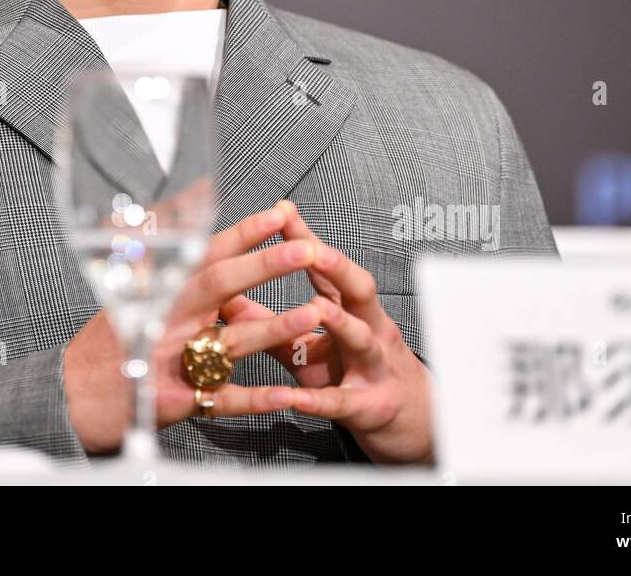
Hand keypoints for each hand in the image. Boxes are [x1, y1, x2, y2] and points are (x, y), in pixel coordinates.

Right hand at [63, 204, 326, 453]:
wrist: (71, 396)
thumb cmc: (107, 339)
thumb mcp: (124, 284)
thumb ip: (158, 241)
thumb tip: (189, 198)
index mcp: (158, 289)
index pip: (205, 252)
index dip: (243, 233)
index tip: (280, 214)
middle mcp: (166, 318)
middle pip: (218, 286)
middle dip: (263, 266)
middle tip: (305, 249)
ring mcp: (172, 361)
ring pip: (229, 340)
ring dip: (272, 327)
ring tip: (312, 314)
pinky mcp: (177, 402)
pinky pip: (223, 399)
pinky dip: (255, 398)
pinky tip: (288, 394)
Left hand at [219, 200, 435, 464]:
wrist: (405, 419)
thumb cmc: (349, 371)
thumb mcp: (308, 344)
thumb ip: (270, 321)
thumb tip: (225, 297)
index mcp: (351, 308)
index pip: (327, 267)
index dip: (306, 239)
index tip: (282, 210)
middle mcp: (368, 328)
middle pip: (359, 289)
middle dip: (338, 268)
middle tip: (312, 249)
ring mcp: (373, 366)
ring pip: (362, 339)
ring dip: (341, 323)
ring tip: (319, 309)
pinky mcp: (369, 407)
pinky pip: (343, 403)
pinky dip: (319, 400)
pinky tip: (296, 398)